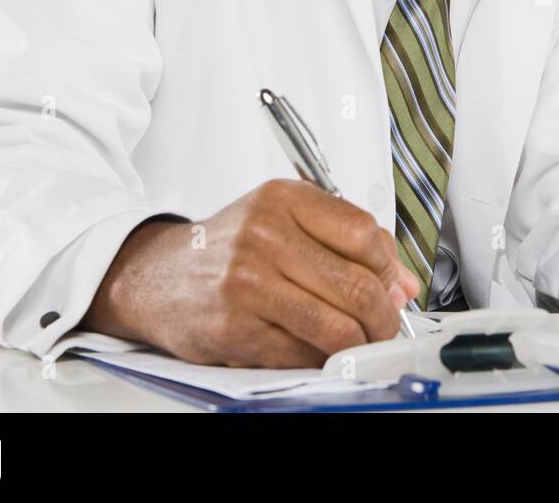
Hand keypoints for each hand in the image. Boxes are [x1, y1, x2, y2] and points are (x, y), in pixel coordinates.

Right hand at [81, 178, 420, 366]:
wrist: (155, 276)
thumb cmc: (228, 248)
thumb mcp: (285, 221)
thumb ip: (347, 244)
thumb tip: (403, 284)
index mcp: (284, 199)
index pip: (364, 233)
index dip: (389, 269)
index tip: (392, 287)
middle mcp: (265, 235)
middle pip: (358, 285)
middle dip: (383, 317)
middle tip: (384, 326)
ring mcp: (248, 283)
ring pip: (336, 327)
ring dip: (359, 344)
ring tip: (357, 343)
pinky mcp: (235, 328)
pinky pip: (302, 354)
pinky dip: (320, 359)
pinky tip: (316, 350)